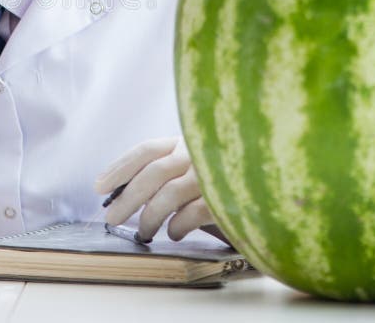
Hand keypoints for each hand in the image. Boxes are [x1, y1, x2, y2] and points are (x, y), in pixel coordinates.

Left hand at [94, 137, 218, 242]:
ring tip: (143, 232)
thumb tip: (122, 194)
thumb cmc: (225, 179)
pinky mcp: (230, 197)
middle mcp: (199, 152)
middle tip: (111, 216)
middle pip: (153, 172)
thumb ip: (167, 174)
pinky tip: (172, 234)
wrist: (276, 190)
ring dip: (150, 216)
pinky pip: (192, 213)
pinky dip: (177, 225)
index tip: (99, 186)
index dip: (119, 167)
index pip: (146, 149)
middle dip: (127, 197)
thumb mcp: (195, 167)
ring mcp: (215, 173)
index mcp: (187, 140)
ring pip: (169, 193)